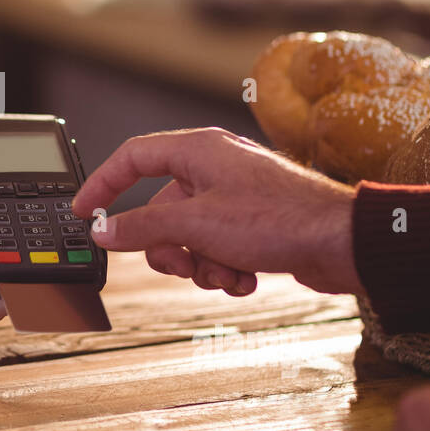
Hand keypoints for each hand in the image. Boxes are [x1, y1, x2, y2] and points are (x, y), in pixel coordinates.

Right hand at [72, 127, 361, 295]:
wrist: (344, 243)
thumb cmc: (280, 219)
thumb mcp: (196, 225)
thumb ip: (141, 228)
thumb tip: (104, 231)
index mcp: (197, 151)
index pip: (132, 158)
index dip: (103, 184)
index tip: (85, 213)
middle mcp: (214, 167)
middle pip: (160, 210)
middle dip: (169, 248)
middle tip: (182, 267)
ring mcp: (235, 196)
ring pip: (189, 236)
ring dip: (201, 265)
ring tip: (227, 275)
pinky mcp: (254, 224)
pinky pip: (217, 247)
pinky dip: (224, 268)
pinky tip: (246, 279)